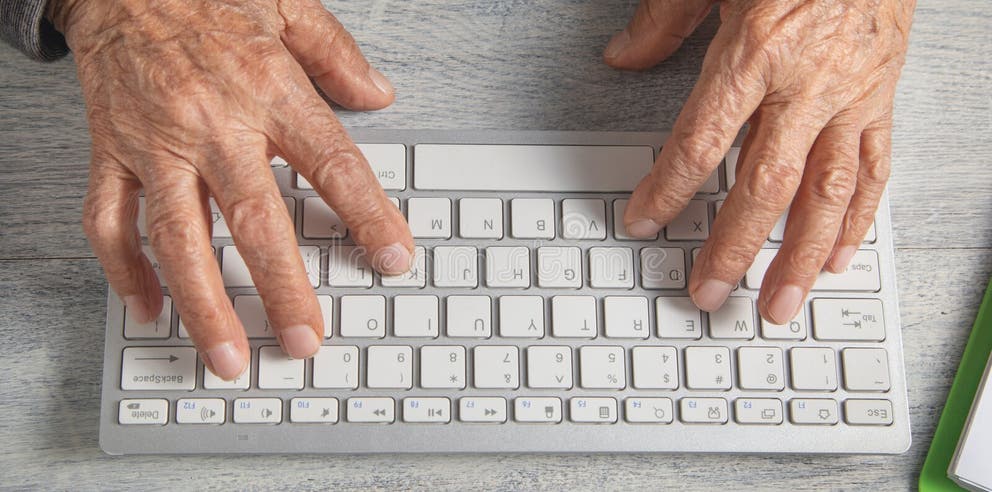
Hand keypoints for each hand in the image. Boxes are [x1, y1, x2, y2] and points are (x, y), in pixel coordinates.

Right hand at [54, 0, 413, 378]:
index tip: (393, 257)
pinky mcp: (112, 153)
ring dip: (204, 303)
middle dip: (283, 287)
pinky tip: (149, 308)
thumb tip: (379, 94)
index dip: (368, 216)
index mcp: (267, 89)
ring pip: (178, 237)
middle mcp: (213, 125)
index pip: (331, 164)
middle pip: (253, 220)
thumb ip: (337, 55)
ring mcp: (157, 145)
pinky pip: (110, 221)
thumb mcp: (287, 4)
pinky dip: (124, 270)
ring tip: (228, 353)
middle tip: (306, 338)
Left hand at [605, 0, 913, 322]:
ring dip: (801, 255)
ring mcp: (851, 94)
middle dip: (734, 246)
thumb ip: (662, 20)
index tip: (644, 222)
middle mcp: (807, 81)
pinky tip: (837, 254)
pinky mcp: (883, 96)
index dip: (667, 189)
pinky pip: (874, 168)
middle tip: (709, 291)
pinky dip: (857, 217)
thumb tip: (621, 56)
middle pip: (765, 184)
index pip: (701, 141)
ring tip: (780, 301)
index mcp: (757, 50)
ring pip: (827, 192)